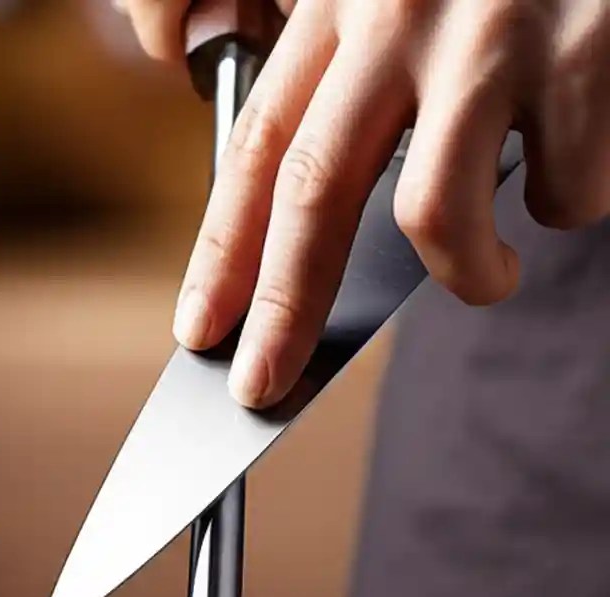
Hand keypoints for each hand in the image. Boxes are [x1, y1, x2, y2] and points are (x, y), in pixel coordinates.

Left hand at [124, 0, 609, 407]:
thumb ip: (341, 76)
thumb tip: (301, 211)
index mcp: (339, 5)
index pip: (254, 149)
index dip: (220, 250)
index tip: (198, 330)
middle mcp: (396, 18)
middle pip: (312, 194)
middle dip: (281, 308)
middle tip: (260, 386)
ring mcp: (489, 35)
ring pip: (434, 217)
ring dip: (463, 277)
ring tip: (489, 275)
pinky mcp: (583, 52)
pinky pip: (564, 189)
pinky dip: (570, 203)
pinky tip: (576, 165)